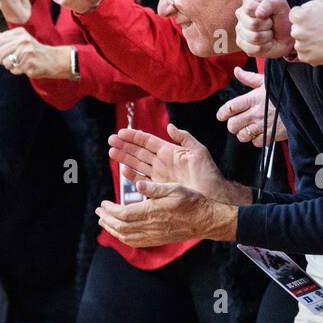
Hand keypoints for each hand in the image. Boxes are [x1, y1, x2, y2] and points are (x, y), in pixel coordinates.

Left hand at [0, 28, 71, 78]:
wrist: (51, 59)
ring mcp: (26, 52)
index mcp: (19, 32)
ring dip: (10, 66)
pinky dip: (16, 71)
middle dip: (2, 59)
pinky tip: (24, 67)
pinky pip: (13, 70)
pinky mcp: (29, 63)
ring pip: (5, 62)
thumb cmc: (31, 50)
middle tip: (12, 60)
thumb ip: (2, 39)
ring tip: (19, 63)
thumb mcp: (18, 40)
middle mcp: (23, 40)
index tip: (7, 52)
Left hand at [96, 182, 228, 247]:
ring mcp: (154, 236)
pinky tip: (120, 233)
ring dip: (112, 230)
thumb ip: (155, 187)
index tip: (103, 204)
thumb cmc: (193, 202)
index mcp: (153, 212)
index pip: (124, 213)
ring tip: (104, 222)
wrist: (206, 220)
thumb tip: (137, 184)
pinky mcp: (158, 240)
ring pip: (126, 237)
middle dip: (107, 219)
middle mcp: (151, 226)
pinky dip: (123, 238)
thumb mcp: (176, 188)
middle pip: (121, 227)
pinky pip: (135, 242)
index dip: (110, 210)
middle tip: (99, 212)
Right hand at [108, 122, 241, 201]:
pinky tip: (123, 170)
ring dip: (124, 158)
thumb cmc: (208, 174)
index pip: (148, 141)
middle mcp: (162, 162)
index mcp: (170, 151)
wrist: (212, 195)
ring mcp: (159, 175)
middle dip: (124, 146)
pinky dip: (132, 176)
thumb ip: (184, 138)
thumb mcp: (198, 151)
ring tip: (111, 152)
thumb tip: (170, 126)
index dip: (134, 136)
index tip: (121, 132)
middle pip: (139, 151)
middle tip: (110, 140)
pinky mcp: (158, 187)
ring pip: (137, 164)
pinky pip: (142, 180)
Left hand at [217, 66, 286, 144]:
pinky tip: (260, 132)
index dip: (222, 113)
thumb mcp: (267, 81)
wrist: (305, 102)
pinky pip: (256, 142)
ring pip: (242, 136)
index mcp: (253, 98)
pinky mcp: (272, 135)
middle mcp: (256, 113)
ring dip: (243, 133)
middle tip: (237, 122)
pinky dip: (256, 139)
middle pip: (232, 125)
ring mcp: (264, 125)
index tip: (222, 115)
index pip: (229, 108)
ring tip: (248, 128)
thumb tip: (236, 71)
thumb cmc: (285, 90)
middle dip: (232, 125)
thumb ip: (249, 78)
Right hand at [235, 0, 294, 59]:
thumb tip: (258, 13)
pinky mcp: (241, 44)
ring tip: (268, 33)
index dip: (265, 13)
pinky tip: (265, 42)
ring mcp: (239, 30)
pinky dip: (264, 47)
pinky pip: (253, 49)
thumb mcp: (280, 5)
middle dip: (267, 26)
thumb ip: (269, 4)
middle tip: (270, 24)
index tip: (270, 14)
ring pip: (254, 37)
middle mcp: (241, 15)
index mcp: (248, 1)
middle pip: (253, 24)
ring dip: (267, 37)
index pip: (250, 8)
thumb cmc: (282, 18)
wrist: (286, 36)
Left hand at [291, 0, 322, 64]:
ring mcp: (299, 46)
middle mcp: (296, 32)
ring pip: (299, 42)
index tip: (310, 19)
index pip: (293, 15)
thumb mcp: (320, 3)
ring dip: (306, 41)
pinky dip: (310, 51)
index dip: (302, 16)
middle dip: (303, 29)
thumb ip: (305, 6)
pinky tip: (320, 47)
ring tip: (320, 39)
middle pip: (295, 29)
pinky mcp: (304, 57)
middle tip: (317, 30)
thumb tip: (299, 11)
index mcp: (299, 17)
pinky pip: (303, 53)